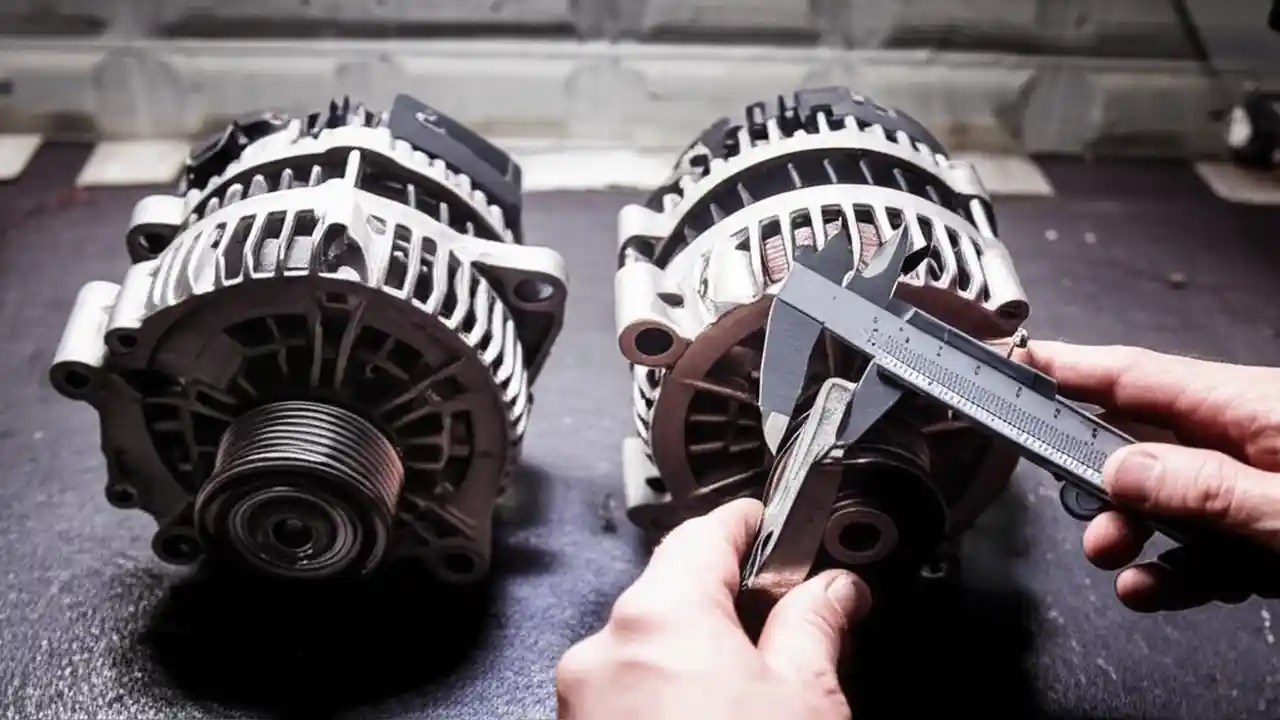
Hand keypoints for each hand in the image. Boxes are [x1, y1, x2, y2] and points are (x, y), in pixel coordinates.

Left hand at [555, 498, 870, 718]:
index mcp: (658, 618)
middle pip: (675, 590)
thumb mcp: (804, 700)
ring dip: (697, 653)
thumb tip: (832, 591)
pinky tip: (710, 715)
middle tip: (785, 619)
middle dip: (730, 600)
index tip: (772, 524)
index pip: (705, 532)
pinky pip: (627, 689)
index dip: (749, 522)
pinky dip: (666, 692)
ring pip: (649, 645)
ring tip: (752, 690)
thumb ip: (815, 627)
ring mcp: (583, 696)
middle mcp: (604, 650)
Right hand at [1024, 341, 1279, 610]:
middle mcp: (1249, 435)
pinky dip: (1174, 569)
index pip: (1138, 376)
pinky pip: (1204, 545)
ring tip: (1113, 556)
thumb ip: (1205, 489)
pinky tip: (1155, 586)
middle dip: (1096, 478)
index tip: (1011, 364)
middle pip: (1144, 441)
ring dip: (1130, 531)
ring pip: (1168, 500)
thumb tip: (1120, 470)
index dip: (1067, 368)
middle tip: (1070, 503)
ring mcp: (1259, 484)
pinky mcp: (1268, 529)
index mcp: (1251, 406)